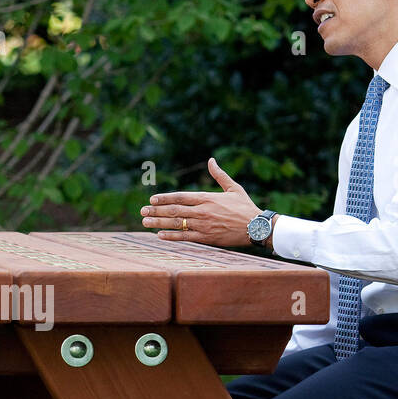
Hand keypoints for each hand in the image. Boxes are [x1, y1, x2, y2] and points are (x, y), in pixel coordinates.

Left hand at [140, 158, 260, 246]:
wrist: (256, 227)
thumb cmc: (245, 207)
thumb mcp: (233, 188)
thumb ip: (219, 175)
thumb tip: (211, 160)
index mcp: (207, 198)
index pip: (180, 196)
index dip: (164, 198)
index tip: (152, 199)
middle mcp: (202, 211)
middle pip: (174, 210)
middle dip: (156, 211)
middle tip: (142, 211)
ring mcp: (203, 225)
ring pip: (176, 223)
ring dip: (159, 223)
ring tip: (145, 223)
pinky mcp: (206, 238)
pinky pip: (185, 237)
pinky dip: (171, 236)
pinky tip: (159, 235)